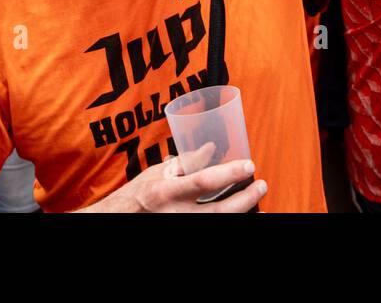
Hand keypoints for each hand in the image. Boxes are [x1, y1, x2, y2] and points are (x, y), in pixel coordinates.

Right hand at [90, 145, 264, 212]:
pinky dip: (227, 220)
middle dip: (245, 199)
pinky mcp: (184, 233)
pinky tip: (241, 215)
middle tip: (261, 184)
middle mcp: (174, 214)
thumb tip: (211, 148)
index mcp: (166, 192)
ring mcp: (180, 227)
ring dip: (241, 213)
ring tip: (257, 203)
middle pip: (219, 211)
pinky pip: (212, 227)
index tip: (249, 165)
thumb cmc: (139, 196)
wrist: (119, 219)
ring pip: (219, 223)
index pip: (203, 182)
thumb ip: (187, 163)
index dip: (229, 173)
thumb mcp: (159, 174)